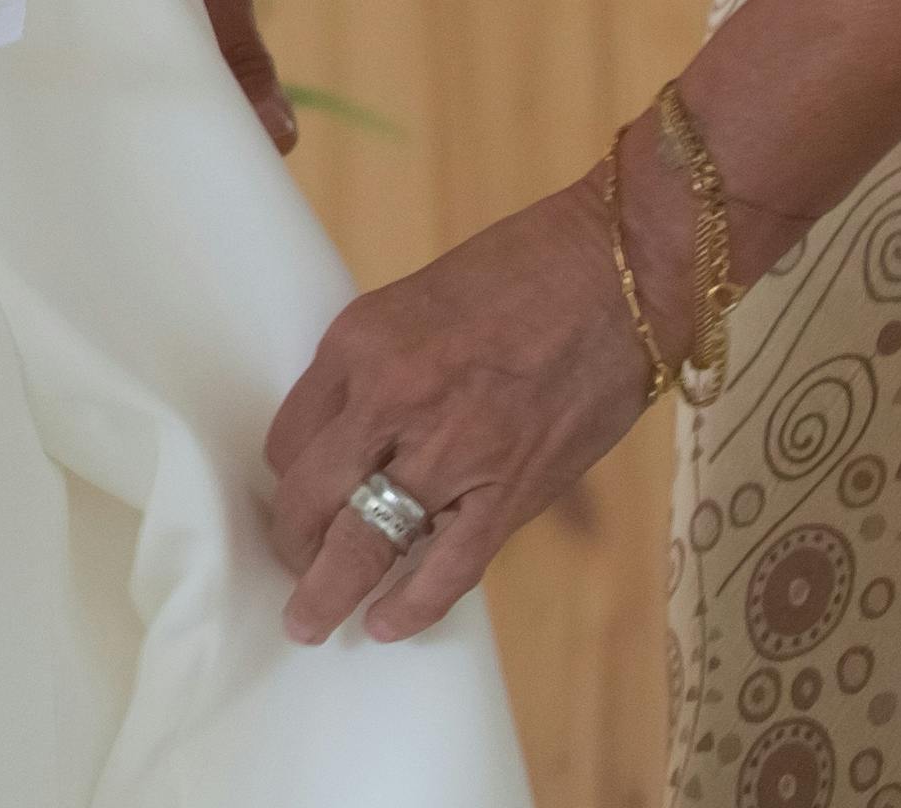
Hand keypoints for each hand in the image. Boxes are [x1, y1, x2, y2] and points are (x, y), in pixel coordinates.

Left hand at [263, 157, 667, 643]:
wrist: (616, 277)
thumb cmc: (516, 274)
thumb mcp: (409, 303)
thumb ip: (373, 369)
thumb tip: (345, 435)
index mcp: (358, 344)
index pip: (288, 435)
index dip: (286, 472)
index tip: (292, 489)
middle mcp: (392, 399)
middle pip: (311, 494)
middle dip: (290, 540)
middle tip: (284, 566)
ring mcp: (451, 450)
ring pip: (366, 540)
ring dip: (330, 588)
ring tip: (309, 622)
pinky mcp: (511, 490)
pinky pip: (448, 565)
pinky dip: (413, 603)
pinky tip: (384, 625)